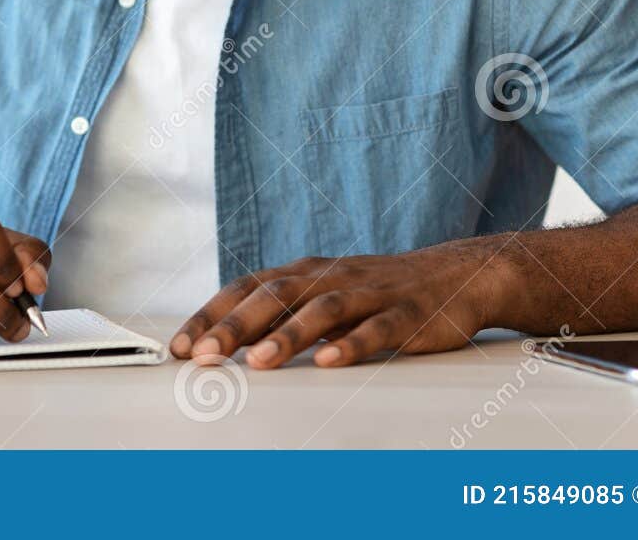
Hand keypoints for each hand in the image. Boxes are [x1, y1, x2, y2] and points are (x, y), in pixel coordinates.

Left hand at [170, 244, 510, 368]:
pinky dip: (352, 344)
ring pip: (322, 310)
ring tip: (258, 362)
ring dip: (288, 336)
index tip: (181, 346)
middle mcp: (331, 277)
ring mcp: (369, 294)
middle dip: (235, 326)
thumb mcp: (325, 296)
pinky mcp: (406, 315)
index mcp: (306, 273)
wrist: (456, 274)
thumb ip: (282, 316)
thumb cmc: (378, 292)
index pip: (247, 288)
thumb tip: (225, 344)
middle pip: (276, 296)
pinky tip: (330, 361)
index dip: (212, 314)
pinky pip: (376, 329)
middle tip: (203, 356)